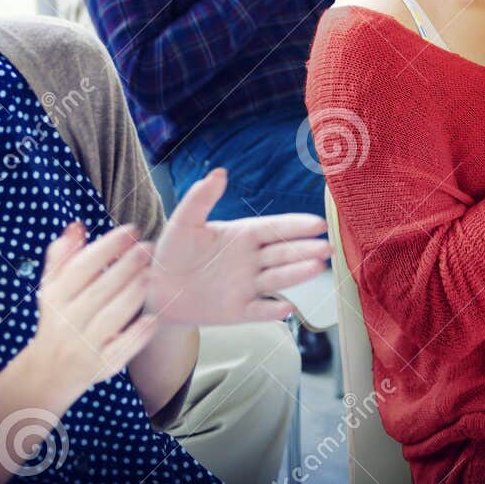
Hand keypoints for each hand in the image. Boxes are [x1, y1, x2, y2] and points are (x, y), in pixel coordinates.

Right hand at [27, 222, 160, 400]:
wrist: (51, 370)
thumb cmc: (60, 317)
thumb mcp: (54, 288)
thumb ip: (64, 257)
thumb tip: (76, 226)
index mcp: (56, 298)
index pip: (82, 267)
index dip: (108, 246)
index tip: (132, 229)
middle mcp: (68, 321)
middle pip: (100, 290)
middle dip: (126, 266)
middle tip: (149, 247)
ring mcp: (85, 344)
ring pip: (112, 317)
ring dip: (133, 294)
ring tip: (152, 274)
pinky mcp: (102, 365)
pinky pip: (122, 349)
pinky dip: (137, 334)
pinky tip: (153, 317)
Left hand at [146, 169, 331, 324]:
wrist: (156, 288)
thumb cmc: (172, 251)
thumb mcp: (184, 221)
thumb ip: (201, 198)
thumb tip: (219, 172)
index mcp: (243, 235)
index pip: (276, 228)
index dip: (296, 226)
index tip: (318, 224)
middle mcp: (251, 260)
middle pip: (284, 253)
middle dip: (306, 250)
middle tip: (327, 247)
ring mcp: (247, 286)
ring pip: (277, 278)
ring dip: (297, 273)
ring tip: (317, 267)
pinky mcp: (238, 311)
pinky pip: (259, 310)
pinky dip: (273, 310)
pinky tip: (287, 307)